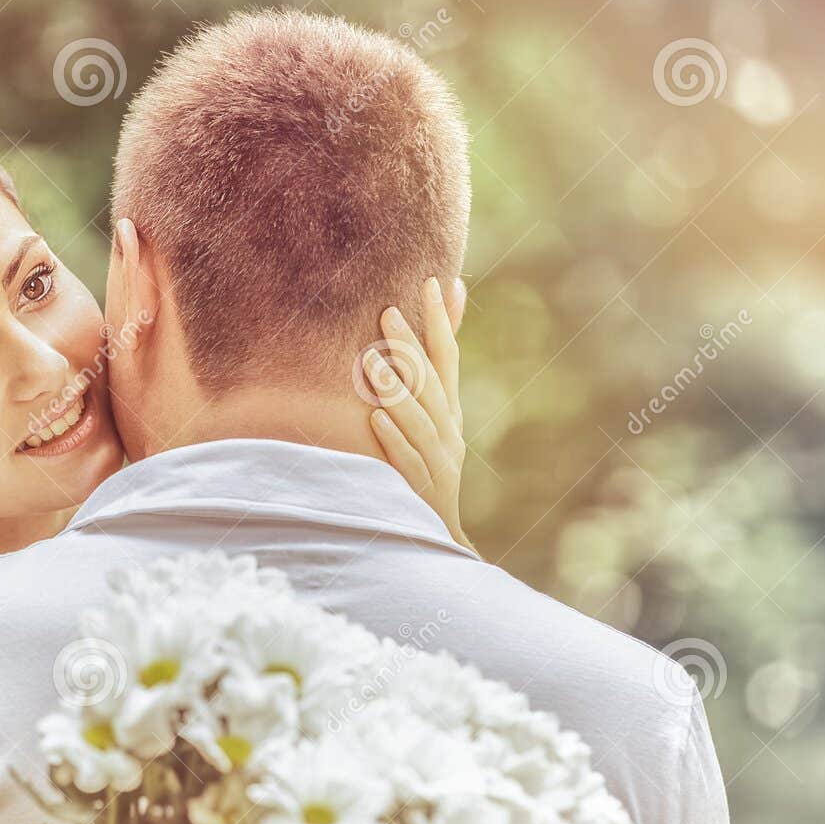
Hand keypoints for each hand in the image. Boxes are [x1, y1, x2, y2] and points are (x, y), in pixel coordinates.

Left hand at [364, 276, 473, 551]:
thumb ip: (433, 376)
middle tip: (387, 313)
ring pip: (418, 422)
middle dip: (410, 348)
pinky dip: (393, 441)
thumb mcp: (435, 423)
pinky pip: (407, 463)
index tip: (431, 283)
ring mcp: (438, 462)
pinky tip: (375, 421)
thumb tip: (444, 321)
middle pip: (430, 385)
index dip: (442, 322)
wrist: (438, 540)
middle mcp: (448, 433)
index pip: (447, 358)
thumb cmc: (428, 470)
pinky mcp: (420, 491)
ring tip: (374, 364)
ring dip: (396, 392)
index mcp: (450, 413)